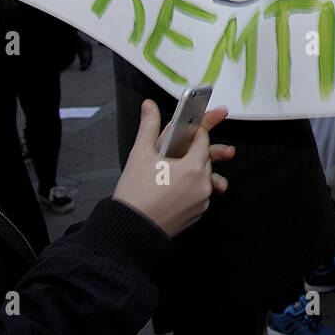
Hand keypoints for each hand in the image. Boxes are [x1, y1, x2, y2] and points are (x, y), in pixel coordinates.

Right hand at [112, 99, 234, 237]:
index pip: (202, 139)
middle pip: (204, 159)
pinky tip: (173, 187)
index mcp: (193, 167)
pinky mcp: (197, 214)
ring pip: (202, 177)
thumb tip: (149, 105)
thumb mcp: (140, 154)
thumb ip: (149, 126)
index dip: (194, 130)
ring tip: (175, 170)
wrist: (130, 229)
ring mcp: (201, 201)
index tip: (188, 127)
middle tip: (181, 149)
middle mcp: (202, 185)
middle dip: (193, 151)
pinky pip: (199, 194)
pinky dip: (190, 188)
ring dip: (192, 171)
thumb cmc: (135, 193)